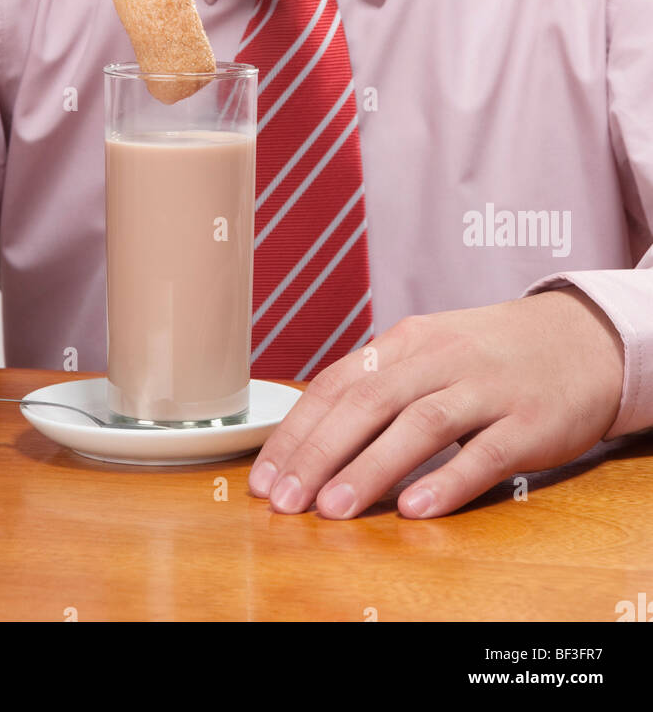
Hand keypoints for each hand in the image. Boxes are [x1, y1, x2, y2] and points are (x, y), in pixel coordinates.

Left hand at [248, 286, 624, 519]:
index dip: (296, 432)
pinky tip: (415, 509)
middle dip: (318, 455)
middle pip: (368, 403)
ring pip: (419, 425)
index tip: (265, 477)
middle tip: (285, 502)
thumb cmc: (489, 354)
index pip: (337, 384)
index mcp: (407, 341)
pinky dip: (447, 482)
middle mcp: (440, 359)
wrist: (584, 339)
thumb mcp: (430, 351)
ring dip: (370, 468)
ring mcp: (486, 388)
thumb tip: (311, 434)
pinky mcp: (528, 423)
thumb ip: (379, 384)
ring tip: (333, 510)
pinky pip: (483, 453)